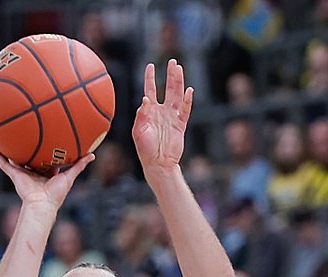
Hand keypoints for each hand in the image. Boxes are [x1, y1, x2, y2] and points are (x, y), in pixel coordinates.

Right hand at [0, 147, 92, 210]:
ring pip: (14, 160)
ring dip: (10, 150)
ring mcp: (23, 174)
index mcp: (45, 174)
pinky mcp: (14, 175)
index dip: (46, 151)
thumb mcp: (70, 176)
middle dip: (27, 149)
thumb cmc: (56, 194)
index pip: (45, 160)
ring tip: (5, 138)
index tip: (47, 140)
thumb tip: (92, 154)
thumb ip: (79, 165)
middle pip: (29, 158)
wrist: (42, 204)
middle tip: (25, 135)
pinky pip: (4, 164)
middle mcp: (33, 173)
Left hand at [133, 59, 192, 175]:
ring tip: (180, 69)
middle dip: (170, 75)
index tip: (151, 65)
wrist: (158, 164)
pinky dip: (188, 101)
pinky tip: (189, 90)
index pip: (150, 90)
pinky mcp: (181, 125)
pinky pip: (185, 110)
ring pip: (177, 96)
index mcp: (149, 112)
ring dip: (179, 82)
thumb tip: (146, 99)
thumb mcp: (138, 132)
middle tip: (172, 61)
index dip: (150, 78)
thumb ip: (141, 115)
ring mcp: (172, 117)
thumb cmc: (145, 149)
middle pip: (167, 89)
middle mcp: (162, 111)